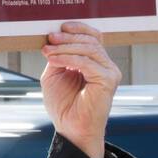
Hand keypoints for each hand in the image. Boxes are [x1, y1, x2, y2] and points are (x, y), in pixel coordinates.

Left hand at [40, 21, 120, 157]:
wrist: (71, 128)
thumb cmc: (64, 105)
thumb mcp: (55, 74)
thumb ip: (57, 56)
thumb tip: (53, 39)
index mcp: (95, 63)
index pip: (93, 37)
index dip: (78, 28)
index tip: (58, 28)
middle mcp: (105, 66)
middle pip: (90, 40)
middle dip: (68, 37)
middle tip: (49, 39)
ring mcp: (109, 73)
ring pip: (89, 49)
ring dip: (65, 47)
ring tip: (48, 51)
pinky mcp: (108, 80)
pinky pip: (87, 62)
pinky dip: (68, 58)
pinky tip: (54, 60)